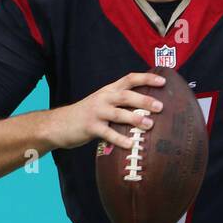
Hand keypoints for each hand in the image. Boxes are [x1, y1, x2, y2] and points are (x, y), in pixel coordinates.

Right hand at [48, 72, 164, 150]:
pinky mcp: (90, 128)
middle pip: (126, 96)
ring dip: (135, 118)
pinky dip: (119, 139)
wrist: (59, 124)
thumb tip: (147, 108)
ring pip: (118, 113)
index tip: (163, 81)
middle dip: (144, 100)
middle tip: (160, 106)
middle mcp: (103, 98)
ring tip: (149, 124)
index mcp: (109, 90)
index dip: (147, 78)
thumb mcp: (103, 102)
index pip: (130, 79)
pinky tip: (130, 144)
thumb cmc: (87, 115)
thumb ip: (121, 103)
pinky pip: (107, 133)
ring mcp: (96, 113)